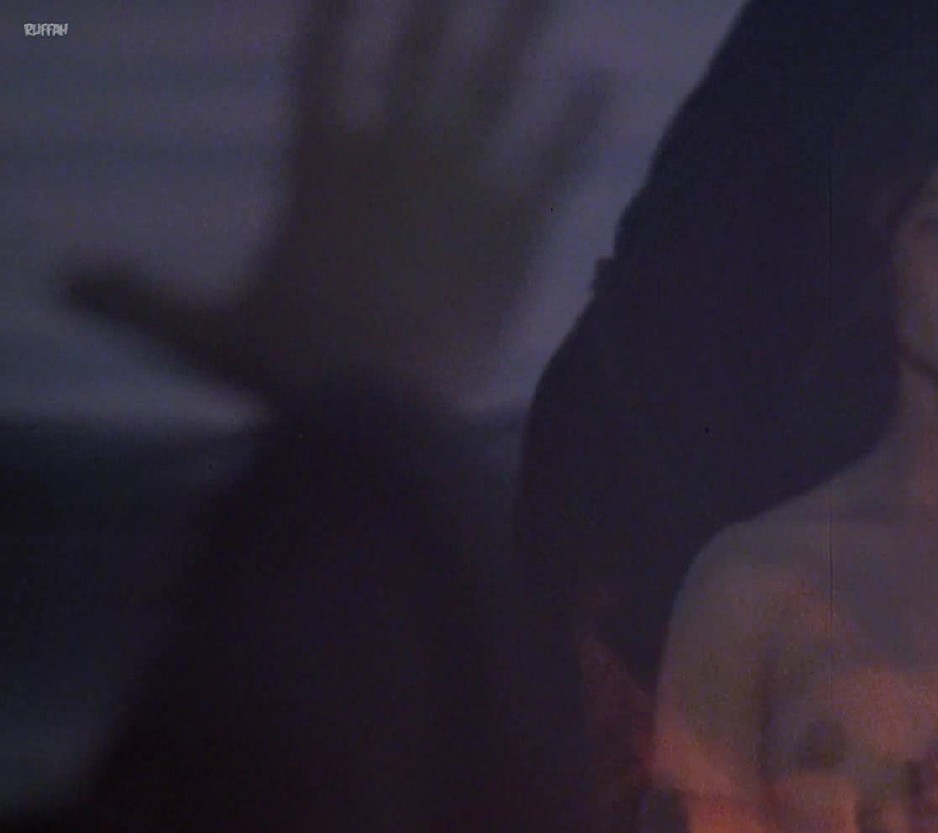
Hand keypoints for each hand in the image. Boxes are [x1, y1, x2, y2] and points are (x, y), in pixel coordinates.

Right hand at [66, 0, 608, 405]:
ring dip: (521, 30)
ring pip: (496, 87)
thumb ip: (137, 297)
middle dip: (444, 5)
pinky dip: (576, 120)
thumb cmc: (291, 370)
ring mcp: (462, 185)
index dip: (339, 19)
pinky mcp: (514, 228)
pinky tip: (603, 79)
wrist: (380, 414)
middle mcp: (396, 155)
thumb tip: (61, 282)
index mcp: (322, 168)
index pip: (324, 66)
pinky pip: (552, 160)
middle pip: (424, 54)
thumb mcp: (201, 332)